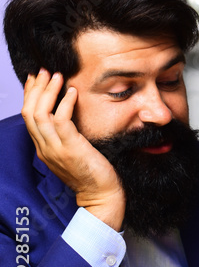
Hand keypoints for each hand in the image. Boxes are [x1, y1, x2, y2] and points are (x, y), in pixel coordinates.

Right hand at [21, 70, 124, 229]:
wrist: (102, 195)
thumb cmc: (92, 173)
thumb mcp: (72, 152)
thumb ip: (65, 136)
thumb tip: (68, 115)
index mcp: (43, 148)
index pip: (28, 117)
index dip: (30, 95)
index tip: (36, 79)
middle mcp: (44, 148)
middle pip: (29, 112)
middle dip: (35, 89)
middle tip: (43, 71)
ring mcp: (56, 149)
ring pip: (40, 114)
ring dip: (48, 92)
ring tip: (57, 76)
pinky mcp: (71, 148)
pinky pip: (61, 121)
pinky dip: (65, 104)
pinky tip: (73, 92)